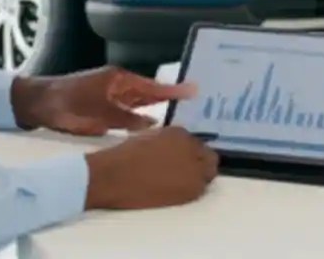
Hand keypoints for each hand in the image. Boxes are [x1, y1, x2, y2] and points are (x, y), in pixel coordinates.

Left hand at [11, 66, 196, 135]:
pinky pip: (128, 108)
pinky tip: (150, 123)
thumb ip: (126, 120)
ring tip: (179, 112)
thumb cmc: (67, 104)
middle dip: (169, 97)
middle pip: (149, 92)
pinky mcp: (103, 104)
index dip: (173, 91)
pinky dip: (140, 114)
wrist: (37, 103)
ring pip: (139, 101)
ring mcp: (110, 93)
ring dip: (156, 105)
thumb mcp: (99, 115)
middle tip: (193, 103)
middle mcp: (118, 84)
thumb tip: (152, 124)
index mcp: (119, 80)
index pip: (152, 87)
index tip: (194, 90)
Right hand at [84, 126, 218, 209]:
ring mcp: (193, 170)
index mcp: (179, 133)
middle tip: (188, 169)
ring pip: (208, 174)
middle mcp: (192, 149)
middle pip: (210, 158)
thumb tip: (177, 149)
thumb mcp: (149, 137)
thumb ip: (168, 140)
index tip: (183, 157)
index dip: (191, 150)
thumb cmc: (124, 155)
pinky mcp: (190, 191)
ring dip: (199, 175)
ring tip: (180, 180)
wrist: (114, 177)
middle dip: (201, 161)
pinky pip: (199, 189)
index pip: (197, 142)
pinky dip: (192, 188)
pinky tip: (176, 189)